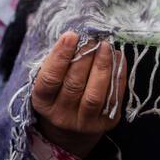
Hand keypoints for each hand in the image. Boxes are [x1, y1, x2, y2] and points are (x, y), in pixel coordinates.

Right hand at [30, 31, 125, 157]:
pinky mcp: (106, 124)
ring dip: (101, 66)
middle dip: (84, 57)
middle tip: (92, 37)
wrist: (70, 131)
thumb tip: (54, 28)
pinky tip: (117, 58)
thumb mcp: (47, 81)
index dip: (60, 56)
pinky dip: (117, 76)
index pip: (49, 79)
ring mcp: (84, 122)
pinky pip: (113, 98)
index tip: (71, 35)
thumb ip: (53, 60)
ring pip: (94, 94)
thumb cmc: (57, 95)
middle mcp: (61, 115)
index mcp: (42, 102)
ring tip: (105, 46)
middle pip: (73, 85)